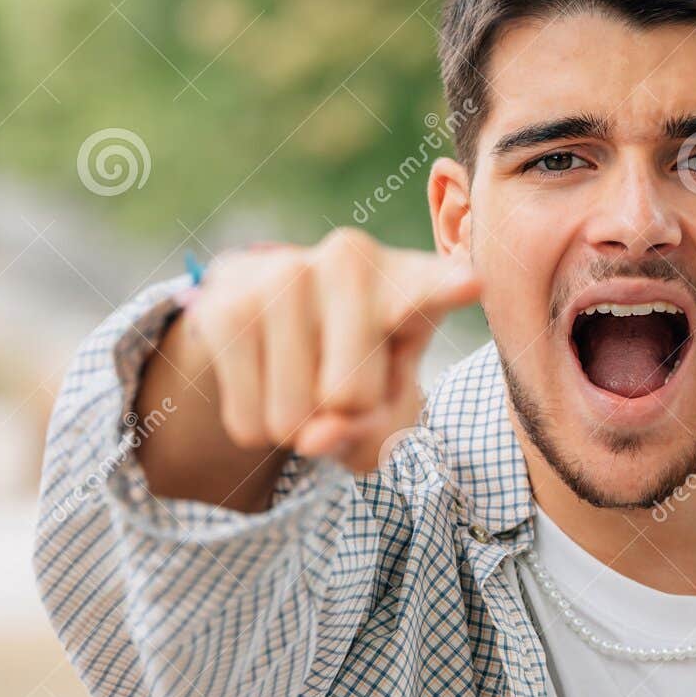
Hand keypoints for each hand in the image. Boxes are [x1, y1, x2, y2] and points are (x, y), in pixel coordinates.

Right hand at [178, 230, 479, 473]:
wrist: (273, 324)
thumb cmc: (355, 370)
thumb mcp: (387, 408)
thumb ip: (372, 434)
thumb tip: (316, 437)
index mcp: (411, 280)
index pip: (432, 288)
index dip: (448, 288)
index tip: (470, 284)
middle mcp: (350, 259)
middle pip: (354, 397)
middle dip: (347, 415)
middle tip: (343, 381)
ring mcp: (283, 272)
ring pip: (294, 416)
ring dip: (297, 426)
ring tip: (303, 377)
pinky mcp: (224, 302)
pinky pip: (249, 420)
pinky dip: (258, 428)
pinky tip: (265, 380)